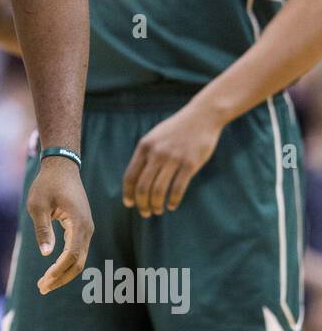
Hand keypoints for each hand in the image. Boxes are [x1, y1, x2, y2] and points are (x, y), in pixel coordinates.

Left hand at [26, 155, 93, 294]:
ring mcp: (86, 229)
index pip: (72, 255)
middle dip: (61, 278)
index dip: (59, 271)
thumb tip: (47, 254)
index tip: (44, 281)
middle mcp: (87, 228)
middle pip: (78, 262)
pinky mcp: (81, 228)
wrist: (61, 167)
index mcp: (79, 223)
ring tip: (44, 284)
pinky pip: (77, 251)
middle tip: (42, 288)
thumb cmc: (47, 184)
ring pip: (79, 259)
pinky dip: (65, 263)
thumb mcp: (38, 205)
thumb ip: (43, 229)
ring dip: (63, 273)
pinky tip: (52, 271)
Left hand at [122, 101, 223, 216]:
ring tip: (158, 210)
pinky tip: (172, 206)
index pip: (130, 176)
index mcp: (144, 147)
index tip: (129, 204)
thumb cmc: (176, 130)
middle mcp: (156, 153)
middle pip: (143, 187)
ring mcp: (173, 159)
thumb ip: (145, 156)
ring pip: (159, 190)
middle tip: (145, 213)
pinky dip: (173, 201)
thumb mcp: (155, 138)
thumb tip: (136, 180)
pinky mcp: (190, 164)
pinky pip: (178, 188)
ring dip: (156, 205)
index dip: (128, 193)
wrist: (202, 117)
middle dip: (142, 204)